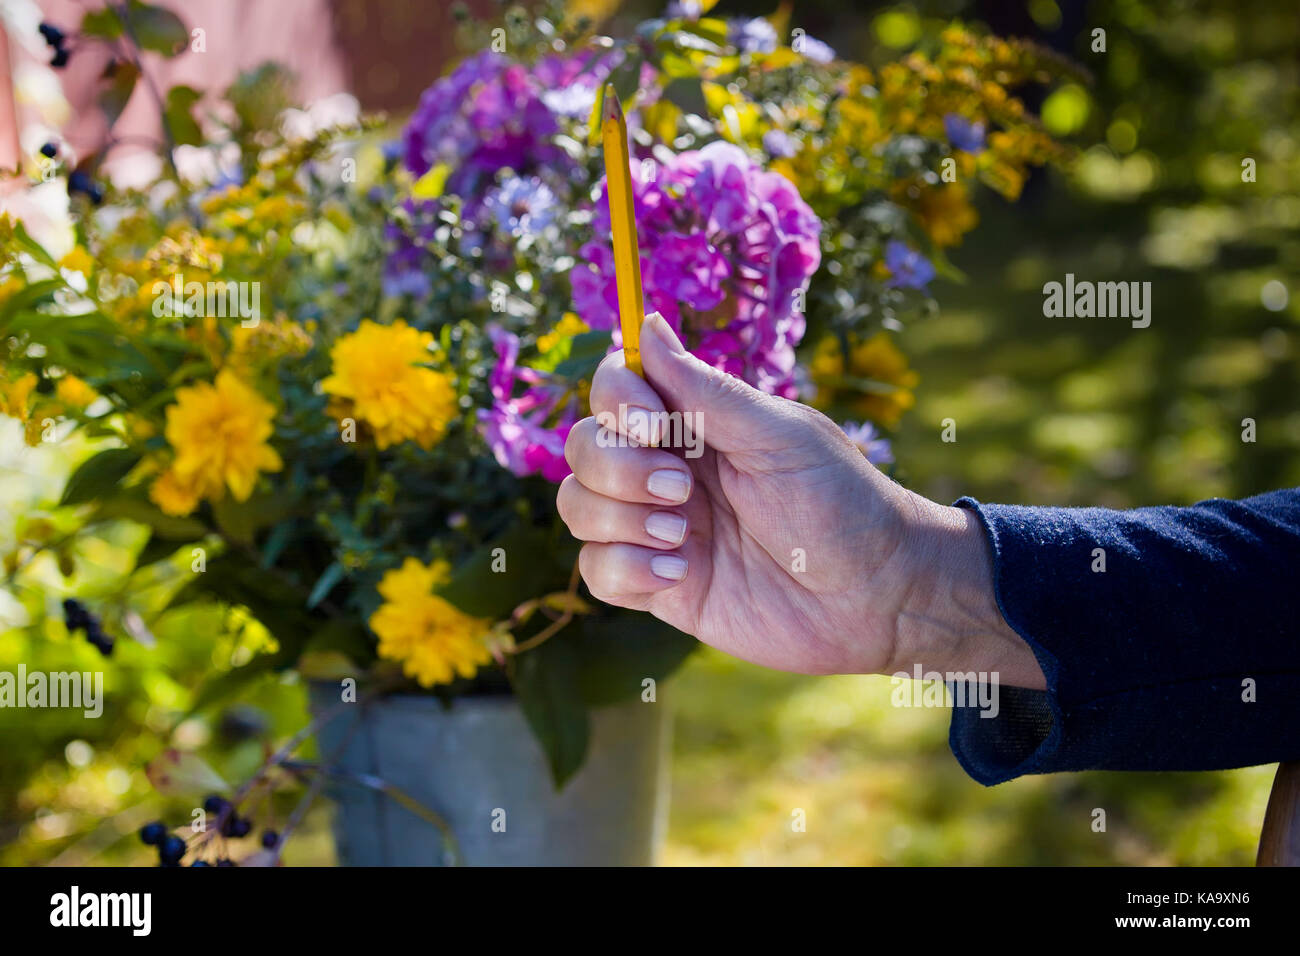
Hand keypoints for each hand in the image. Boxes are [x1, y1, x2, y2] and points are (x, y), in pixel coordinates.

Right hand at [558, 312, 1044, 686]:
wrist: (876, 598)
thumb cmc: (842, 504)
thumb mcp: (779, 437)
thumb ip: (706, 389)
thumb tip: (648, 323)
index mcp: (697, 423)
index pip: (616, 389)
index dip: (618, 402)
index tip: (657, 425)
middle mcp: (667, 468)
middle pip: (583, 446)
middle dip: (617, 468)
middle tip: (682, 491)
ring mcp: (657, 527)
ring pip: (577, 506)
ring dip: (619, 520)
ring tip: (682, 538)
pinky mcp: (658, 586)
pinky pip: (596, 572)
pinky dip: (625, 571)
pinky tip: (678, 576)